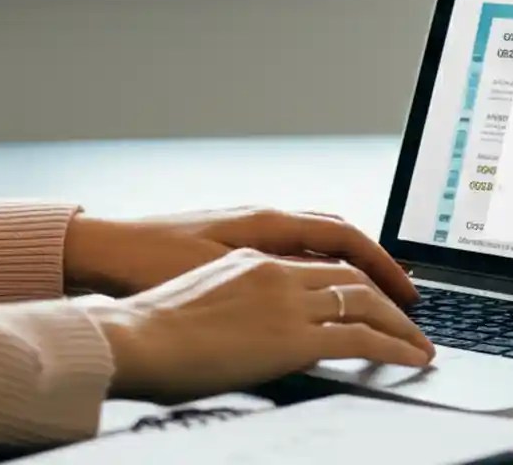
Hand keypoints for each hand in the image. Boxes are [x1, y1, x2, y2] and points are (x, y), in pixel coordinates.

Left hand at [64, 207, 418, 305]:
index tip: (408, 292)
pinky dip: (320, 266)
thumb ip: (274, 280)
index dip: (384, 265)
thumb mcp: (219, 277)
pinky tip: (320, 292)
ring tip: (371, 294)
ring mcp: (249, 226)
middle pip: (338, 234)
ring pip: (316, 240)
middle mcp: (264, 217)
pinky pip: (294, 249)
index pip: (345, 237)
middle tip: (404, 295)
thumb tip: (327, 290)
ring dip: (349, 264)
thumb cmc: (151, 263)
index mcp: (267, 222)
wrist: (104, 248)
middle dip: (376, 264)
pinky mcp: (235, 241)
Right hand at [81, 249, 434, 400]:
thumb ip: (237, 292)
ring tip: (420, 342)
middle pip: (353, 273)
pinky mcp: (294, 337)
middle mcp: (278, 269)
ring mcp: (287, 301)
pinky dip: (395, 347)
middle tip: (411, 312)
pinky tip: (412, 358)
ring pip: (365, 302)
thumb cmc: (151, 322)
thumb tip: (249, 314)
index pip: (324, 252)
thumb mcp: (200, 290)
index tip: (376, 283)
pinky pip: (362, 339)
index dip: (358, 267)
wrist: (134, 335)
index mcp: (254, 255)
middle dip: (388, 292)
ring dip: (399, 324)